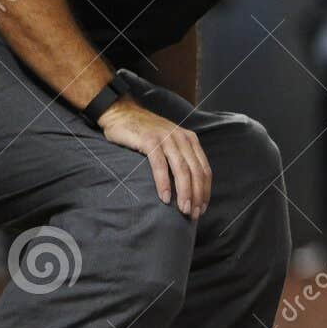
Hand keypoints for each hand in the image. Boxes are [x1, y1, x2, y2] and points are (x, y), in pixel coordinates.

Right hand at [98, 99, 210, 217]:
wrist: (121, 113)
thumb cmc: (144, 134)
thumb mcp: (169, 144)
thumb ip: (180, 158)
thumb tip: (189, 187)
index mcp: (190, 141)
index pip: (204, 170)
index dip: (205, 191)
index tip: (203, 208)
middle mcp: (182, 139)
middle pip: (196, 172)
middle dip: (197, 196)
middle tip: (194, 214)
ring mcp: (166, 139)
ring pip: (182, 170)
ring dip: (185, 193)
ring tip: (183, 210)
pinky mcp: (150, 141)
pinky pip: (160, 165)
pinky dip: (164, 183)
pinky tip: (165, 197)